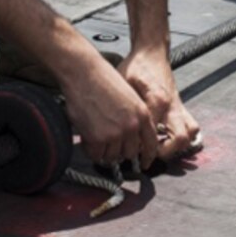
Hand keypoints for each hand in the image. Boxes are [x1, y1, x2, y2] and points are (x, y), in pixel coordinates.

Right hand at [61, 52, 159, 167]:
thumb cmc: (103, 81)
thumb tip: (130, 140)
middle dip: (119, 151)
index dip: (147, 156)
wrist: (84, 73)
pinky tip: (87, 138)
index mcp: (142, 115)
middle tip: (108, 143)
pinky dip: (90, 150)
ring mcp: (115, 133)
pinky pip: (96, 155)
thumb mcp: (129, 97)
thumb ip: (134, 118)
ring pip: (112, 157)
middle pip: (130, 154)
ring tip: (95, 136)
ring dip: (103, 151)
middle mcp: (132, 126)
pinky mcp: (97, 138)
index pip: (151, 144)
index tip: (144, 163)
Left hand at [119, 46, 199, 162]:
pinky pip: (190, 126)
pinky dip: (183, 136)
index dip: (140, 145)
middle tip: (150, 156)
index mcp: (157, 100)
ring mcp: (179, 106)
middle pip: (180, 138)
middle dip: (166, 152)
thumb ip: (125, 104)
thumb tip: (117, 127)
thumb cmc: (136, 66)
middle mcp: (172, 105)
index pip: (152, 133)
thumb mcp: (124, 81)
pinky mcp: (181, 106)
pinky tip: (167, 140)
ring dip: (179, 145)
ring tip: (161, 149)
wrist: (152, 51)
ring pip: (191, 133)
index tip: (129, 150)